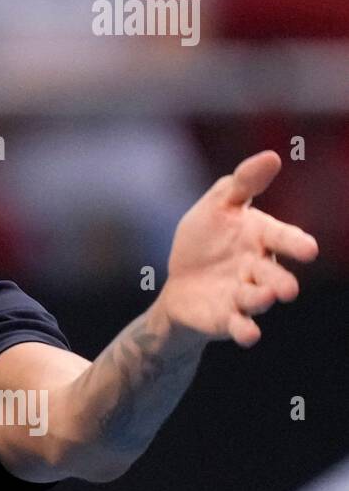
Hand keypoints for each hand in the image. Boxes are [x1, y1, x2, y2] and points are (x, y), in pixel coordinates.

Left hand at [156, 150, 318, 347]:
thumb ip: (242, 184)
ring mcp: (244, 295)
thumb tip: (272, 156)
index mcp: (260, 238)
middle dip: (280, 280)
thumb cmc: (205, 241)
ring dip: (261, 299)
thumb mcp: (216, 206)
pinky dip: (245, 330)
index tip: (308, 250)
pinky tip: (249, 334)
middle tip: (286, 288)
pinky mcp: (228, 318)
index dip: (295, 244)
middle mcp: (258, 269)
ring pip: (257, 299)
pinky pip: (240, 325)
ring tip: (262, 297)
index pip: (282, 237)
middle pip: (273, 274)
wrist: (181, 284)